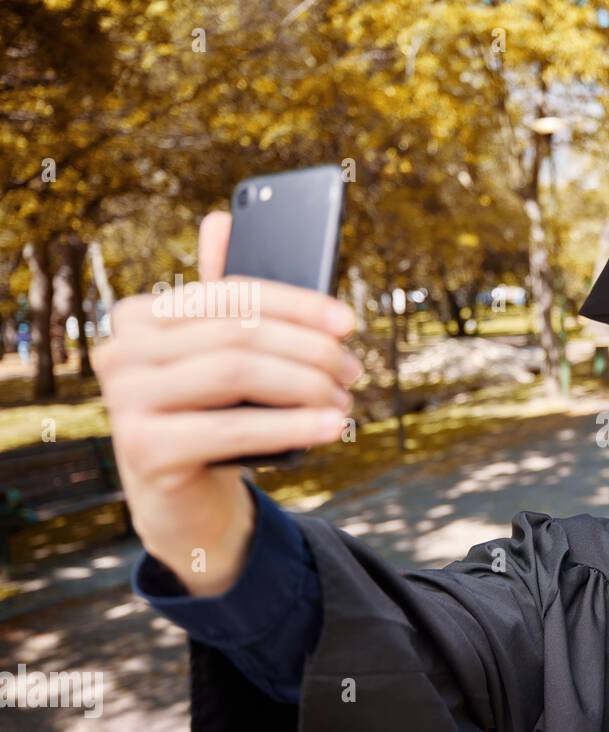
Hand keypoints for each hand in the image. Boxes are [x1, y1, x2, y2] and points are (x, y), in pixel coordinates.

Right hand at [98, 211, 361, 595]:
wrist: (184, 501)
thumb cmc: (211, 416)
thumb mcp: (223, 358)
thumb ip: (227, 299)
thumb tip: (220, 218)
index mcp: (140, 315)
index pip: (230, 293)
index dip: (297, 305)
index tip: (348, 323)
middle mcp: (122, 351)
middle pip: (239, 333)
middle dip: (309, 349)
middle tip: (353, 370)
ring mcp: (125, 400)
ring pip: (238, 374)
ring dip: (306, 386)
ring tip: (345, 401)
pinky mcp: (144, 449)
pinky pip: (233, 427)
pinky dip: (292, 426)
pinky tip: (332, 428)